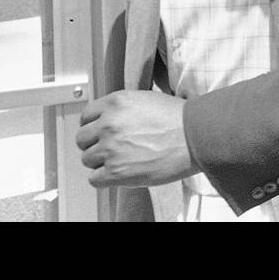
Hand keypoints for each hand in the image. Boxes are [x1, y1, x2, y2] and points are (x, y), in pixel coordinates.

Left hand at [76, 90, 195, 187]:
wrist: (196, 137)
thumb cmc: (180, 119)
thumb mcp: (147, 100)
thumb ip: (124, 109)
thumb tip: (111, 120)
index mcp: (116, 102)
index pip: (86, 116)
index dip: (93, 126)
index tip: (100, 133)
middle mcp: (109, 123)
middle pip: (82, 139)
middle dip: (95, 144)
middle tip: (111, 148)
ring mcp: (110, 148)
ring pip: (87, 160)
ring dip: (101, 162)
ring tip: (121, 161)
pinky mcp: (116, 171)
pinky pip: (94, 180)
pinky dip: (105, 179)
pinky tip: (120, 174)